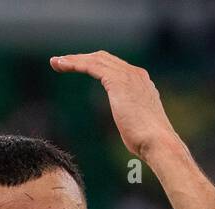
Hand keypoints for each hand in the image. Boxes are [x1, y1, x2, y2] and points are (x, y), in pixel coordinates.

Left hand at [50, 52, 176, 159]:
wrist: (158, 143)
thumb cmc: (148, 142)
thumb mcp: (138, 125)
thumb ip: (131, 118)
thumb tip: (130, 128)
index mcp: (141, 83)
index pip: (114, 67)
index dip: (94, 65)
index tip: (78, 69)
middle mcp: (136, 74)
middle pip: (103, 58)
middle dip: (81, 58)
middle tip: (61, 63)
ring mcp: (128, 76)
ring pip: (95, 59)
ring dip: (74, 59)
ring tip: (55, 63)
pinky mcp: (118, 81)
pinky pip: (91, 66)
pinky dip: (75, 63)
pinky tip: (62, 66)